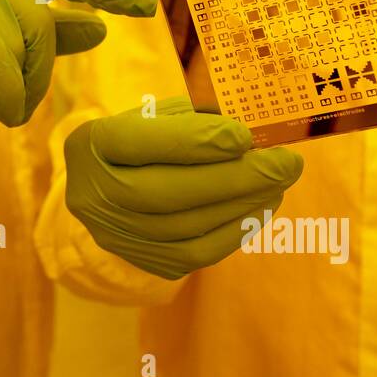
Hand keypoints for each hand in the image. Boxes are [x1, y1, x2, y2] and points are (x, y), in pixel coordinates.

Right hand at [64, 97, 303, 279]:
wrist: (108, 187)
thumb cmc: (145, 139)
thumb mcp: (158, 116)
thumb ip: (196, 119)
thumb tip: (249, 137)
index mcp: (91, 144)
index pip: (140, 143)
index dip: (194, 142)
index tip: (245, 136)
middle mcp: (93, 195)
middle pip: (164, 193)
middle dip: (233, 179)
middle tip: (286, 164)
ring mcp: (116, 235)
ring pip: (184, 229)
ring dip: (242, 206)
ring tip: (280, 183)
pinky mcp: (144, 261)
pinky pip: (196, 254)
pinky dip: (236, 230)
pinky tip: (262, 206)